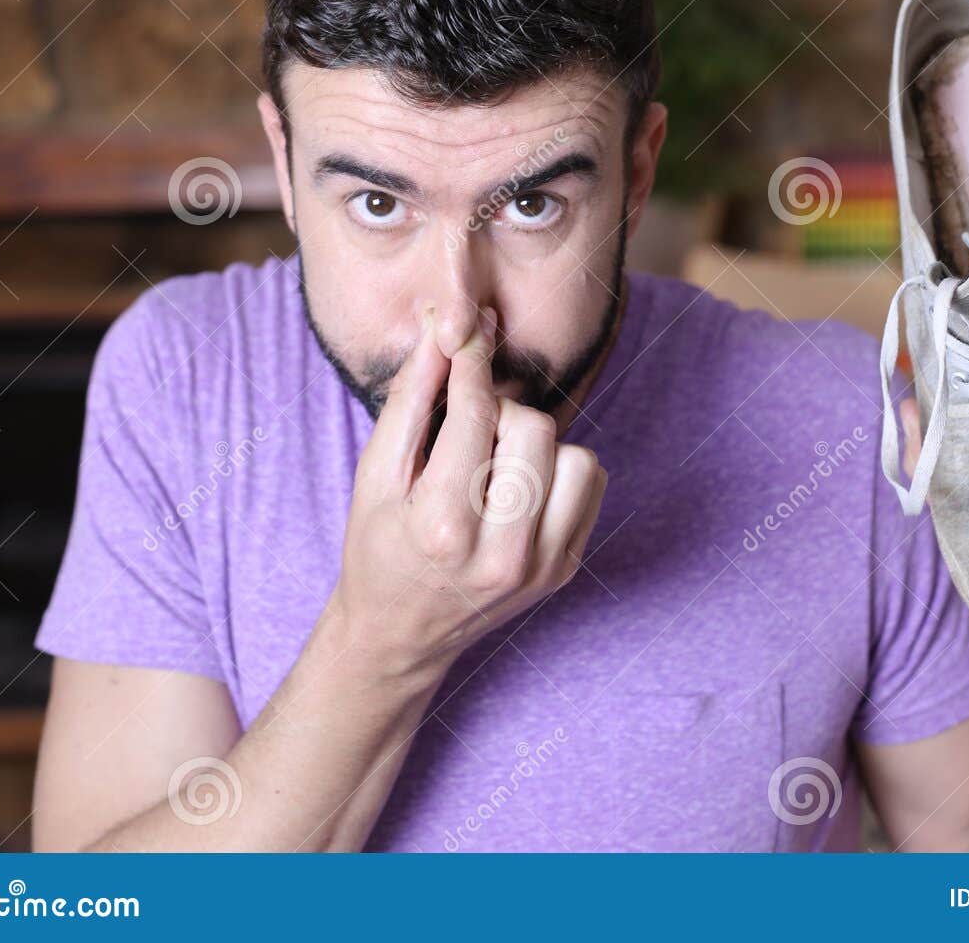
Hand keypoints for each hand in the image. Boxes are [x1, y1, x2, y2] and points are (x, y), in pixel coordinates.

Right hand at [334, 305, 608, 677]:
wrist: (400, 635)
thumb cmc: (378, 548)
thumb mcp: (375, 475)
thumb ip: (411, 400)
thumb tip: (444, 333)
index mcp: (444, 527)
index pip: (475, 416)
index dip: (472, 364)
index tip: (471, 335)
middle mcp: (501, 553)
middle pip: (536, 429)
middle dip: (502, 413)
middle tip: (472, 431)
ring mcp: (541, 567)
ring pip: (577, 458)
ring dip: (539, 446)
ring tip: (497, 465)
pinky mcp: (564, 570)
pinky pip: (592, 487)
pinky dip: (561, 473)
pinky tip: (520, 487)